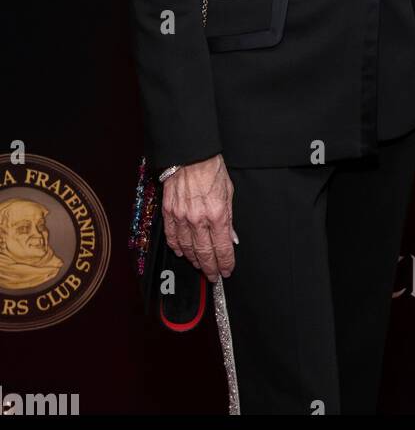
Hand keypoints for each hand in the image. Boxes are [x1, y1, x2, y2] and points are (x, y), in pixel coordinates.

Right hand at [162, 154, 236, 281]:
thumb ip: (229, 218)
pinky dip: (177, 247)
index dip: (225, 263)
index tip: (227, 270)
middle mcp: (198, 219)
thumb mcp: (229, 192)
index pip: (222, 248)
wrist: (191, 153)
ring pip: (187, 248)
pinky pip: (172, 236)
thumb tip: (231, 238)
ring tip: (200, 265)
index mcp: (217, 214)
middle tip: (214, 276)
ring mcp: (181, 216)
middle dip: (210, 268)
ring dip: (194, 260)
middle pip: (204, 253)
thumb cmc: (212, 169)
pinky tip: (182, 252)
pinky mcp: (168, 211)